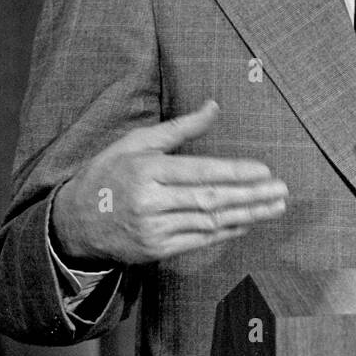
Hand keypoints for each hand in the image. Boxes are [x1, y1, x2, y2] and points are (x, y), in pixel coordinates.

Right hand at [50, 100, 287, 266]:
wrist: (73, 222)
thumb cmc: (109, 172)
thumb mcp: (137, 142)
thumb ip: (179, 128)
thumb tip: (214, 105)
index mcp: (146, 171)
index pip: (199, 172)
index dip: (234, 172)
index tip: (264, 171)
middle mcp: (150, 202)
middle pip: (210, 199)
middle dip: (251, 195)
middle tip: (282, 191)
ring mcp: (152, 229)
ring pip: (209, 222)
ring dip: (246, 215)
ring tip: (275, 207)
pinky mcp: (155, 250)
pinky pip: (198, 240)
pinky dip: (226, 232)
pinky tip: (248, 223)